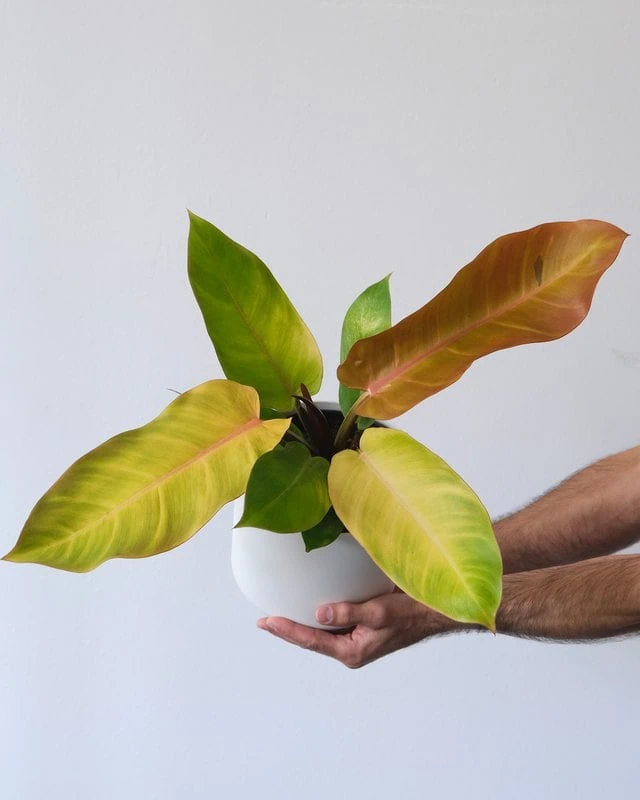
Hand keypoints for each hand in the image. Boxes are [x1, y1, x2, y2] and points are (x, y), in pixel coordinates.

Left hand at [257, 589, 463, 667]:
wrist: (437, 613)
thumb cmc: (413, 613)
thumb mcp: (380, 612)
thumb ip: (349, 612)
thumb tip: (318, 613)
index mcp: (353, 651)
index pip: (311, 640)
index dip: (286, 630)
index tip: (266, 621)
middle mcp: (351, 648)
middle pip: (312, 639)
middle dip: (289, 629)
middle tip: (264, 620)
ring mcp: (357, 639)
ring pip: (323, 632)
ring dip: (303, 622)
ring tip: (280, 613)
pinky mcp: (362, 627)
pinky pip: (335, 622)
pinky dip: (321, 614)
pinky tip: (312, 603)